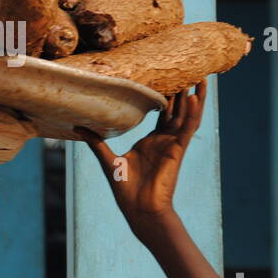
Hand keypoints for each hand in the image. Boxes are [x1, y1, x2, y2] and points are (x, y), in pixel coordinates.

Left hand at [75, 79, 207, 236]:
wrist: (139, 209)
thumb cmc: (126, 189)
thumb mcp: (108, 160)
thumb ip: (96, 141)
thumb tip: (77, 127)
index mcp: (151, 140)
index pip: (162, 112)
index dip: (166, 94)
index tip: (167, 75)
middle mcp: (164, 139)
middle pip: (178, 109)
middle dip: (184, 90)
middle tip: (189, 68)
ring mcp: (173, 144)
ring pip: (187, 116)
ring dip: (195, 97)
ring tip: (201, 78)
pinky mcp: (178, 150)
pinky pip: (187, 128)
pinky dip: (191, 113)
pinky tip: (194, 97)